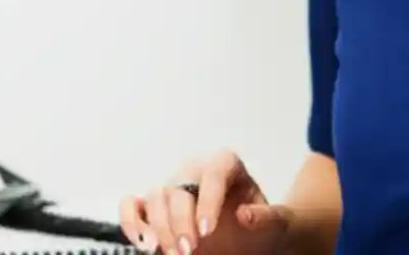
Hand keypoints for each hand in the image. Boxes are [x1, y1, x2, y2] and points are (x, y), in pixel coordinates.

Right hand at [118, 150, 293, 253]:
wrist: (250, 241)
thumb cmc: (263, 228)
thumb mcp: (277, 225)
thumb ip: (268, 219)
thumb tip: (245, 215)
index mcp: (225, 164)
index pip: (213, 173)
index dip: (208, 200)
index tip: (208, 231)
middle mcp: (194, 170)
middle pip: (179, 186)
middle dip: (180, 221)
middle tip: (189, 251)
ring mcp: (172, 187)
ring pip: (155, 196)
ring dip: (159, 228)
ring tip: (172, 254)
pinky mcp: (154, 206)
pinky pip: (132, 204)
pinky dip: (131, 221)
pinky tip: (144, 244)